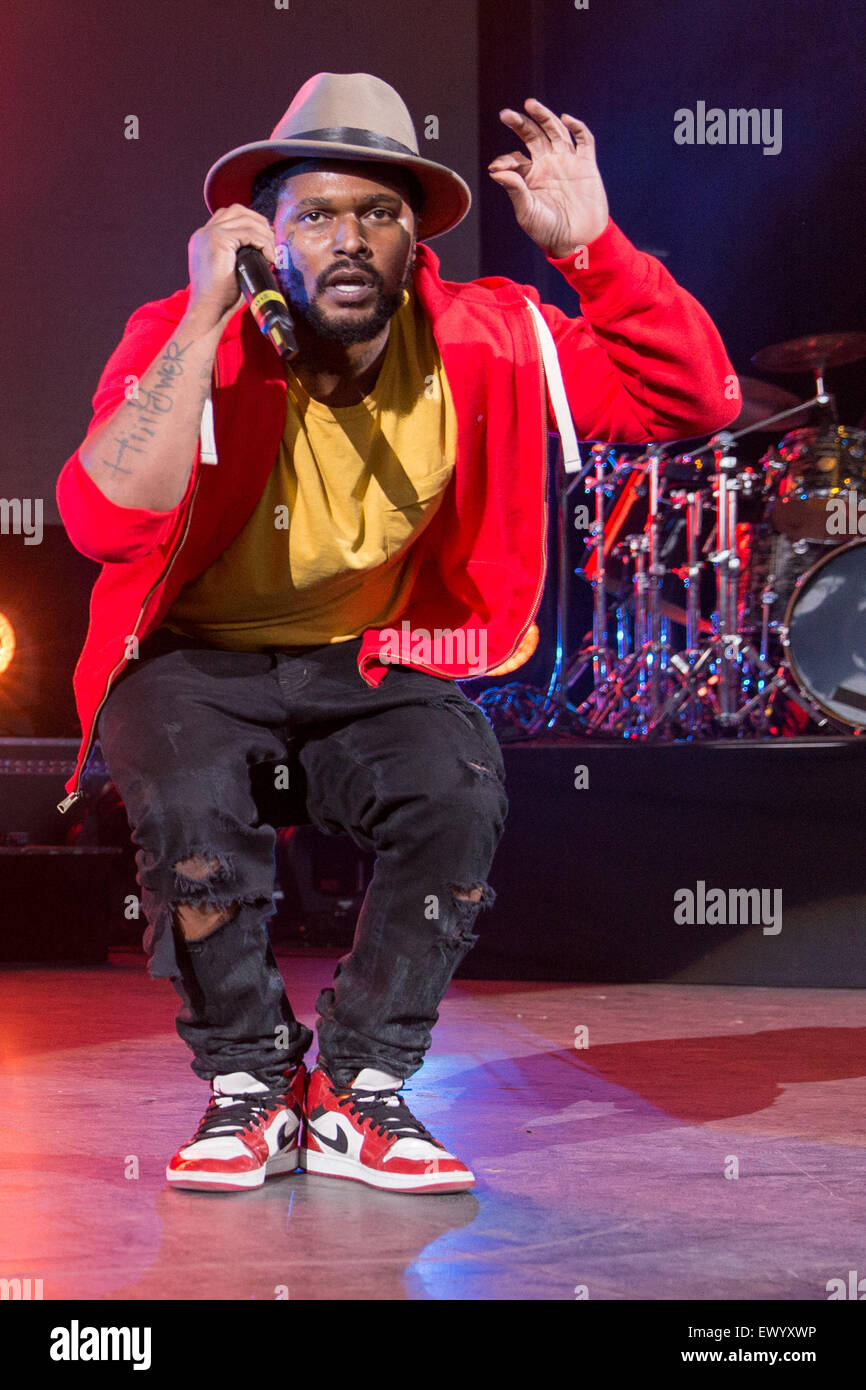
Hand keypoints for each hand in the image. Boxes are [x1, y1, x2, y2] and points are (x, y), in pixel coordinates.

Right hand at [186, 205, 277, 330]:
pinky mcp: (217, 240)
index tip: (266, 237)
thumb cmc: (222, 298)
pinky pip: (248, 232)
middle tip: (273, 241)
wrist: (209, 311)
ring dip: (264, 234)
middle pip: (237, 210)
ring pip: (245, 219)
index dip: (251, 222)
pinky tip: (270, 256)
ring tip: (273, 252)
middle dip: (259, 222)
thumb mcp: (231, 270)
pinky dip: (263, 242)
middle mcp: (204, 232)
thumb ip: (241, 256)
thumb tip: (266, 251)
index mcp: (204, 239)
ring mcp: (209, 234)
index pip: (229, 216)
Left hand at [487, 98, 608, 257]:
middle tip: (505, 114)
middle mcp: (547, 164)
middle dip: (520, 123)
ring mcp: (567, 162)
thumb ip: (515, 190)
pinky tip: (565, 120)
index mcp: (531, 176)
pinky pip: (583, 140)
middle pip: (533, 136)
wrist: (578, 240)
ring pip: (555, 131)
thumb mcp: (527, 212)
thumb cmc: (548, 231)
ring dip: (543, 116)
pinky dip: (576, 128)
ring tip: (530, 104)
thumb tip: (496, 171)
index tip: (498, 167)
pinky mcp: (586, 165)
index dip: (506, 159)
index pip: (515, 159)